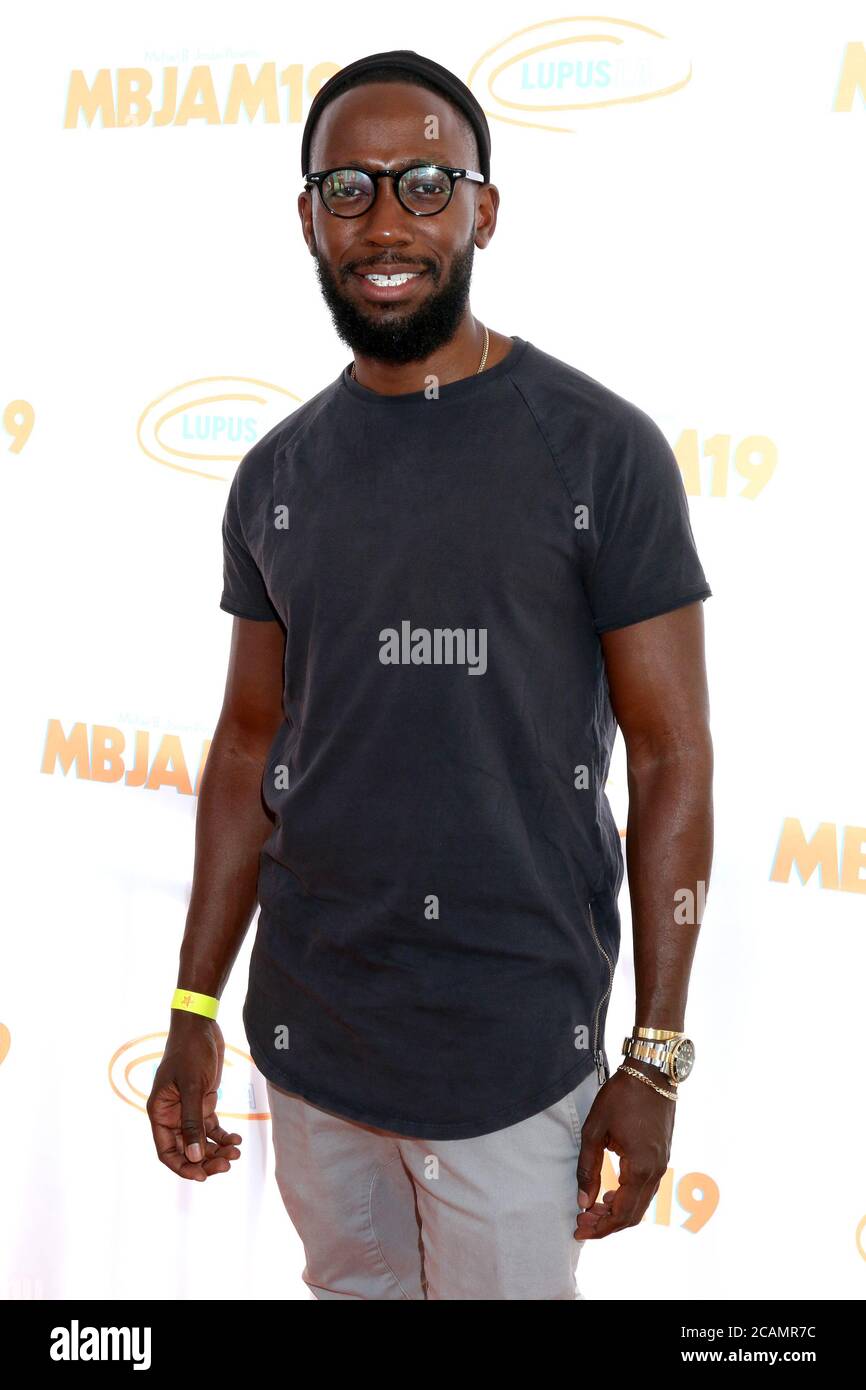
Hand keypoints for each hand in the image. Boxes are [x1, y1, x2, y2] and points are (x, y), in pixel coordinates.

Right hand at [146, 1014, 242, 1181]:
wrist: (200, 1026)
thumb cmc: (190, 1052)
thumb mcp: (192, 1087)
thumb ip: (192, 1122)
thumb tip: (194, 1157)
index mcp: (159, 1113)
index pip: (166, 1151)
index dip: (183, 1167)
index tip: (203, 1176)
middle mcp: (172, 1115)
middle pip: (186, 1150)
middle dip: (205, 1160)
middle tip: (227, 1164)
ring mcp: (188, 1110)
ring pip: (200, 1141)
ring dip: (216, 1150)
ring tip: (235, 1152)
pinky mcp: (202, 1103)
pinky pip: (211, 1128)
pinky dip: (223, 1136)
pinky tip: (237, 1140)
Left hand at [574, 1063, 675, 1238]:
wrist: (652, 1072)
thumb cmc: (621, 1096)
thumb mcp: (595, 1130)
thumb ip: (588, 1168)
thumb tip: (583, 1201)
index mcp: (640, 1168)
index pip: (621, 1214)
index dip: (599, 1227)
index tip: (578, 1230)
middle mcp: (656, 1172)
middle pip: (633, 1215)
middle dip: (606, 1223)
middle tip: (581, 1221)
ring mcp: (662, 1164)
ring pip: (641, 1203)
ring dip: (617, 1211)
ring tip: (592, 1208)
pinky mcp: (662, 1156)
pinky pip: (646, 1188)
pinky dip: (628, 1198)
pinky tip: (610, 1192)